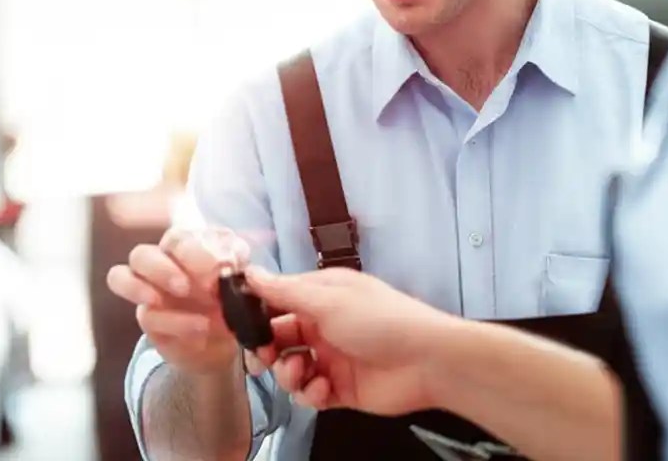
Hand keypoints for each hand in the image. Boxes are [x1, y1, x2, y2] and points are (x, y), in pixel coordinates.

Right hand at [106, 227, 250, 374]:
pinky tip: (199, 328)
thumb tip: (227, 262)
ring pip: (120, 277)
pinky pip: (148, 317)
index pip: (176, 239)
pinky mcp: (150, 321)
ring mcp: (149, 292)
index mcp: (183, 246)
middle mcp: (160, 264)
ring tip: (180, 305)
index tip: (222, 267)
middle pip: (139, 255)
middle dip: (162, 269)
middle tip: (189, 286)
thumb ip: (235, 261)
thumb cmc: (234, 294)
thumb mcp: (243, 273)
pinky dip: (174, 322)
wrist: (232, 337)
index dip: (194, 252)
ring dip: (145, 289)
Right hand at [245, 266, 465, 416]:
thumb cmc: (383, 321)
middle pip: (279, 338)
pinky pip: (311, 394)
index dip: (256, 314)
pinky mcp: (342, 388)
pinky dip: (310, 394)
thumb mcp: (328, 300)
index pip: (277, 301)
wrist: (429, 362)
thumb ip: (285, 291)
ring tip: (301, 373)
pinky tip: (321, 390)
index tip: (238, 325)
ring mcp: (332, 358)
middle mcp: (324, 325)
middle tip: (263, 358)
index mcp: (321, 297)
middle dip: (266, 349)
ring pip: (291, 368)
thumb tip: (251, 273)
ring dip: (289, 373)